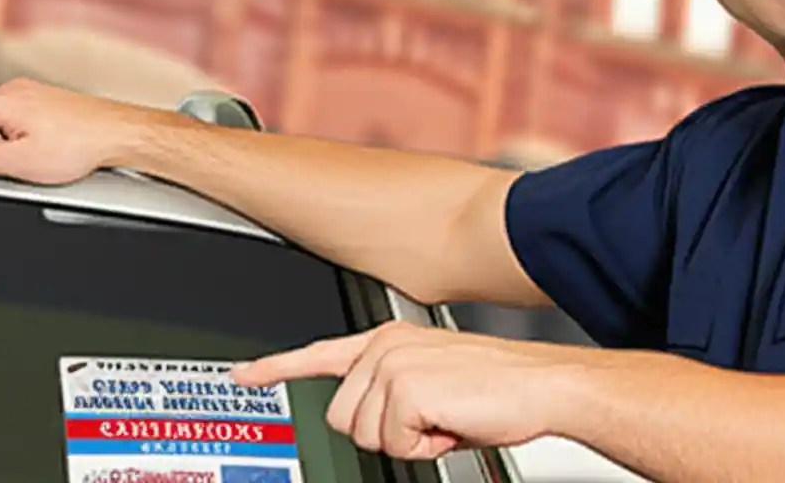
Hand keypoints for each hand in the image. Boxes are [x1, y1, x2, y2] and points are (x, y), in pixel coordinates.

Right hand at [0, 78, 159, 184]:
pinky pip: (16, 114)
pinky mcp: (50, 102)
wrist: (121, 134)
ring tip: (11, 157)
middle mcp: (17, 91)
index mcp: (4, 101)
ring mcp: (35, 94)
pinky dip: (13, 132)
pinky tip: (34, 150)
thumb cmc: (82, 145)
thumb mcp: (22, 161)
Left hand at [231, 321, 581, 459]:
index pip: (320, 353)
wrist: (540, 384)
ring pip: (362, 433)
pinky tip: (451, 422)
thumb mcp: (436, 382)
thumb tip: (373, 419)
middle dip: (384, 432)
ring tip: (445, 417)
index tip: (244, 374)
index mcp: (388, 339)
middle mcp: (383, 346)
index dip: (276, 367)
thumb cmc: (498, 387)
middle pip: (341, 416)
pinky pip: (393, 442)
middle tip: (431, 420)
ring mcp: (390, 364)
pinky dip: (425, 445)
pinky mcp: (404, 388)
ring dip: (407, 440)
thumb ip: (392, 391)